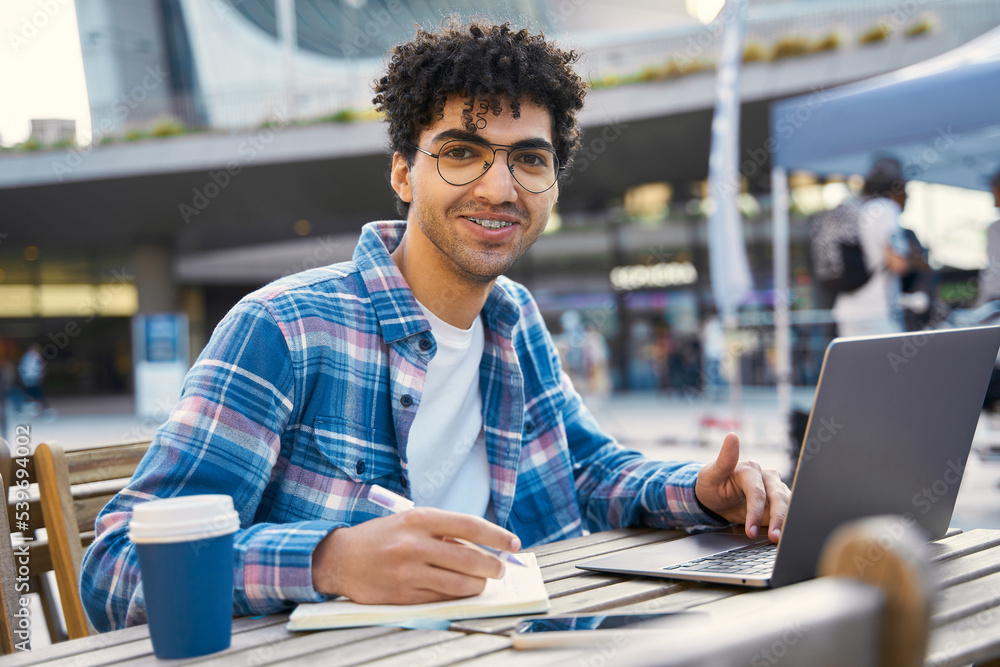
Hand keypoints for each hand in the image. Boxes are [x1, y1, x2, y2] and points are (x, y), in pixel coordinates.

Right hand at [311, 507, 520, 603]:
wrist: (341, 558)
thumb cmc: (383, 537)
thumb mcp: (411, 521)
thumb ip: (444, 532)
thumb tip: (483, 547)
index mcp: (420, 519)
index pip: (470, 526)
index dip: (497, 536)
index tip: (514, 543)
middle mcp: (415, 544)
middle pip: (471, 559)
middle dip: (494, 566)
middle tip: (500, 568)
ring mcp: (409, 572)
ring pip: (461, 584)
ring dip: (478, 584)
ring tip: (481, 581)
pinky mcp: (404, 596)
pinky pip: (443, 599)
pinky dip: (457, 595)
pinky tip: (459, 590)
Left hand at [695, 432, 788, 542]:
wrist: (716, 497)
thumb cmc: (712, 485)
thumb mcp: (711, 474)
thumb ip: (724, 459)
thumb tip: (732, 436)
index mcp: (749, 469)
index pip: (757, 492)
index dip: (754, 511)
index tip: (750, 530)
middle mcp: (766, 476)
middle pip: (778, 497)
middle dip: (777, 518)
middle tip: (774, 538)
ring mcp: (775, 489)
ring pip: (788, 503)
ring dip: (786, 522)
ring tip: (779, 539)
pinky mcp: (780, 501)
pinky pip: (789, 511)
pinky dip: (790, 522)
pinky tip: (787, 534)